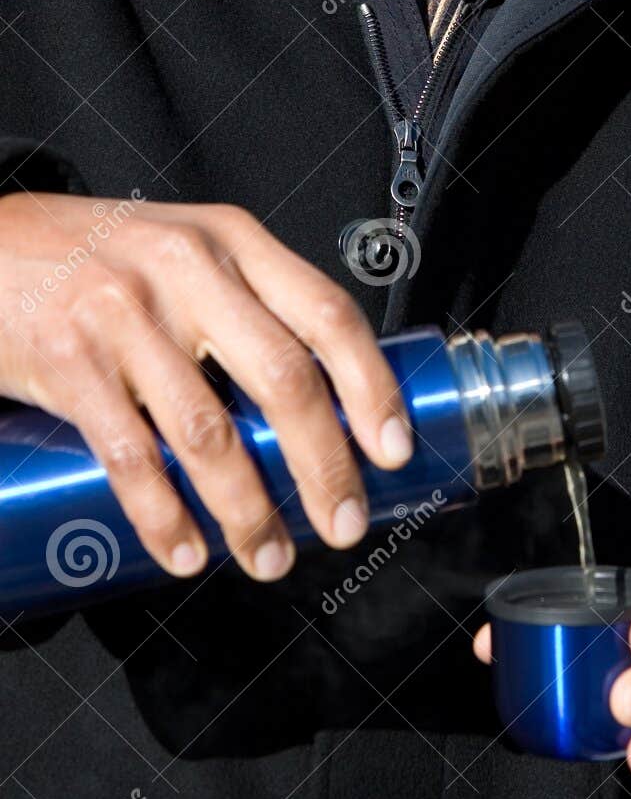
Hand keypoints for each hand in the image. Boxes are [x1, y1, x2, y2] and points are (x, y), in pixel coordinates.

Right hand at [0, 192, 411, 582]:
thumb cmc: (99, 259)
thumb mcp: (185, 251)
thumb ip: (246, 303)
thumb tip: (324, 401)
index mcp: (232, 242)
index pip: (327, 313)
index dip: (371, 386)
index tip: (393, 449)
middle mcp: (188, 271)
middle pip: (284, 380)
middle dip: (324, 467)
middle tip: (343, 524)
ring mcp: (126, 315)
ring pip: (210, 433)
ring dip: (248, 510)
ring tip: (267, 556)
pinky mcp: (69, 360)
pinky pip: (131, 456)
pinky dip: (163, 516)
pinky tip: (184, 552)